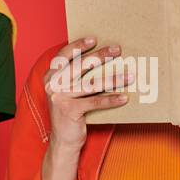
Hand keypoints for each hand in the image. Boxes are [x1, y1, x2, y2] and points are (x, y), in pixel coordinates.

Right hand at [43, 37, 130, 155]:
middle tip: (117, 50)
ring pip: (90, 84)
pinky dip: (111, 100)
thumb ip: (75, 77)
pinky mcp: (69, 111)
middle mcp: (53, 85)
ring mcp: (60, 98)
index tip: (94, 39)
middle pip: (79, 66)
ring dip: (112, 78)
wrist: (63, 141)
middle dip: (100, 56)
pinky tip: (124, 97)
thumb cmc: (70, 112)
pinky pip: (95, 102)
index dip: (78, 46)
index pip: (63, 56)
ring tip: (129, 75)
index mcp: (50, 76)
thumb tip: (101, 59)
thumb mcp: (68, 92)